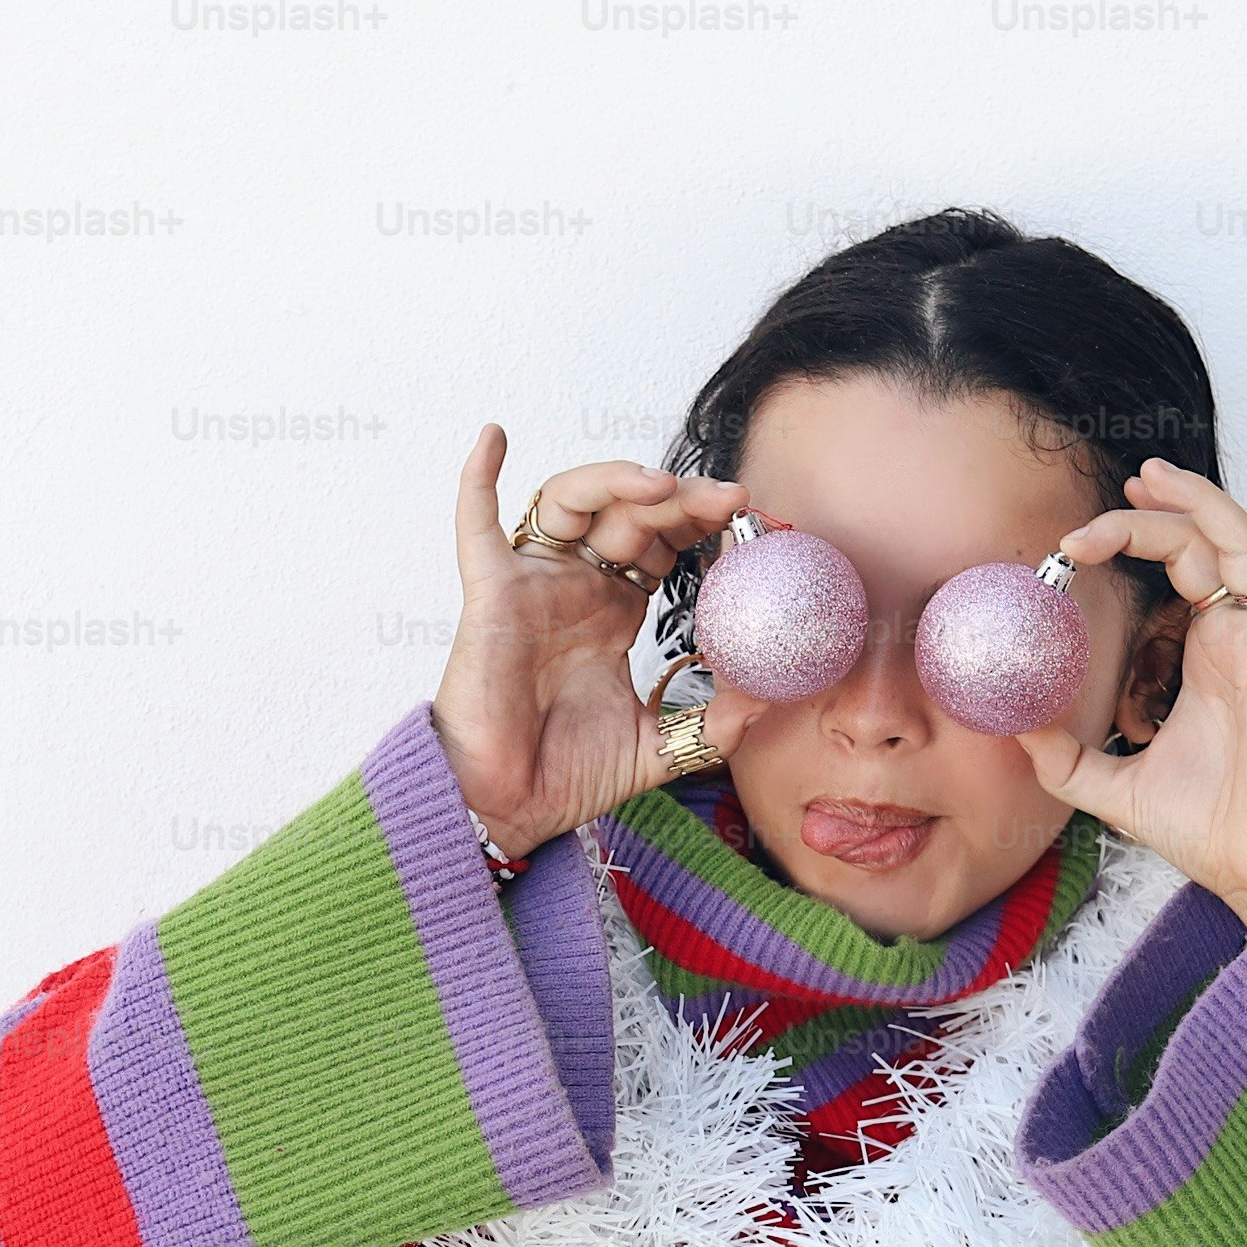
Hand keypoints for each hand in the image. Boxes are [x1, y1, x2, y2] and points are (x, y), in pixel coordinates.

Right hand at [429, 428, 756, 855]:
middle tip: (728, 500)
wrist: (507, 809)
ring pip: (571, 502)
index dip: (704, 525)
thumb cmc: (566, 777)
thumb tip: (770, 697)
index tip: (754, 525)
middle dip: (680, 497)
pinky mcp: (491, 595)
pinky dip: (479, 479)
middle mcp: (574, 588)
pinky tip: (495, 438)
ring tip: (662, 486)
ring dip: (615, 480)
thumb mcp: (661, 747)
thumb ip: (715, 724)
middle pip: (629, 513)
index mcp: (612, 613)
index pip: (664, 544)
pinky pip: (476, 525)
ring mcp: (532, 585)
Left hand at [1011, 463, 1246, 931]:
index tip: (1074, 541)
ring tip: (1159, 476)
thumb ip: (1061, 756)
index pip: (1172, 569)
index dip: (1130, 539)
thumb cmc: (1206, 826)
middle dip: (1159, 508)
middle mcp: (1239, 639)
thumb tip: (1011, 724)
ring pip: (1245, 550)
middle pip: (1201, 545)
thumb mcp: (1108, 786)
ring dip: (1206, 506)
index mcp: (1203, 654)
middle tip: (1121, 484)